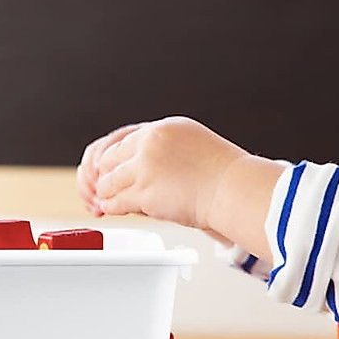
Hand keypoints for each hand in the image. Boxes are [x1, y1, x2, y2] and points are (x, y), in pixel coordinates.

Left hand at [80, 116, 248, 232]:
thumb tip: (141, 162)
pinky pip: (115, 202)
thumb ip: (164, 148)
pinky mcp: (145, 193)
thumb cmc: (222, 175)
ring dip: (106, 193)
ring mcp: (146, 168)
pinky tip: (112, 210)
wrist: (234, 191)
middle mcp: (150, 143)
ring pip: (109, 181)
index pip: (124, 140)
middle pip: (110, 158)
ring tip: (107, 200)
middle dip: (106, 175)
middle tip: (104, 186)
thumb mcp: (192, 144)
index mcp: (163, 128)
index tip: (110, 168)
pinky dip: (111, 207)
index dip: (114, 158)